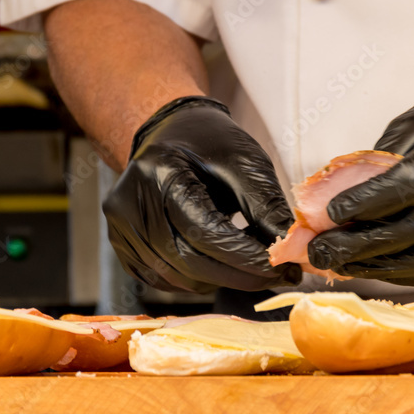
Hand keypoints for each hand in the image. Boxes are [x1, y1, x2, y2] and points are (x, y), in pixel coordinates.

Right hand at [103, 96, 301, 292]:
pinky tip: (220, 264)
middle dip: (237, 275)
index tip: (279, 267)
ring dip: (220, 280)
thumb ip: (266, 207)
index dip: (244, 256)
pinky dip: (197, 279)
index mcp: (160, 172)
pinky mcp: (123, 245)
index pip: (203, 231)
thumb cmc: (208, 142)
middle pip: (187, 260)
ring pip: (177, 277)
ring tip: (251, 267)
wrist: (170, 132)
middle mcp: (129, 203)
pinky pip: (163, 279)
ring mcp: (120, 228)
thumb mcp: (244, 161)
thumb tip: (293, 251)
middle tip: (275, 277)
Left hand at [307, 72, 413, 285]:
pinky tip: (381, 267)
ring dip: (381, 267)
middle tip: (321, 252)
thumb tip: (335, 196)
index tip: (330, 214)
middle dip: (361, 246)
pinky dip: (410, 273)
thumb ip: (382, 160)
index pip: (409, 185)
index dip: (366, 204)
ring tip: (343, 264)